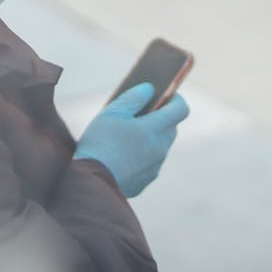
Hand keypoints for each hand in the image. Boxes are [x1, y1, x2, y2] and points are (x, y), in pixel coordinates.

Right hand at [73, 83, 189, 197]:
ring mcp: (154, 166)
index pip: (180, 110)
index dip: (176, 99)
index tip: (168, 93)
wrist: (92, 181)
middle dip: (161, 118)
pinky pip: (151, 163)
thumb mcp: (112, 112)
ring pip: (161, 146)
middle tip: (142, 112)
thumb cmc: (100, 143)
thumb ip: (133, 97)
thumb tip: (149, 89)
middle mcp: (159, 148)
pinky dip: (143, 155)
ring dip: (152, 137)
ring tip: (129, 133)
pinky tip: (124, 154)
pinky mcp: (145, 180)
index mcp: (153, 129)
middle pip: (171, 127)